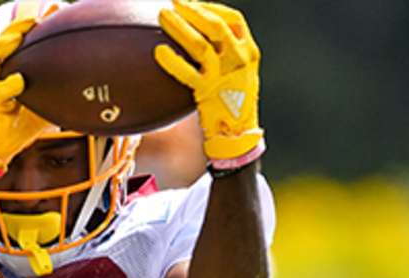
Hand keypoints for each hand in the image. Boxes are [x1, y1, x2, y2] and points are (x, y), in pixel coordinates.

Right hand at [0, 14, 54, 176]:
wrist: (1, 145)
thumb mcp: (50, 102)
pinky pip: (0, 89)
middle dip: (19, 24)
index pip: (21, 38)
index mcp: (16, 69)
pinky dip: (10, 84)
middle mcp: (3, 72)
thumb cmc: (25, 123)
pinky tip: (19, 79)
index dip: (33, 21)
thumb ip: (61, 88)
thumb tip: (91, 81)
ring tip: (20, 35)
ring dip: (6, 44)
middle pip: (4, 39)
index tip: (53, 9)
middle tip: (39, 16)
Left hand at [155, 0, 263, 164]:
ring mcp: (224, 76)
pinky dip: (172, 61)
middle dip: (193, 11)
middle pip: (216, 26)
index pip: (234, 19)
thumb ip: (225, 52)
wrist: (237, 133)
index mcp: (249, 51)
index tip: (192, 2)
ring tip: (162, 16)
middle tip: (173, 2)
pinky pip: (187, 73)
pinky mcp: (208, 92)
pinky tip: (158, 50)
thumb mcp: (238, 71)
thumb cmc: (232, 100)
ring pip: (200, 45)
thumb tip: (198, 32)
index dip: (212, 8)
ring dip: (179, 28)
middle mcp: (239, 60)